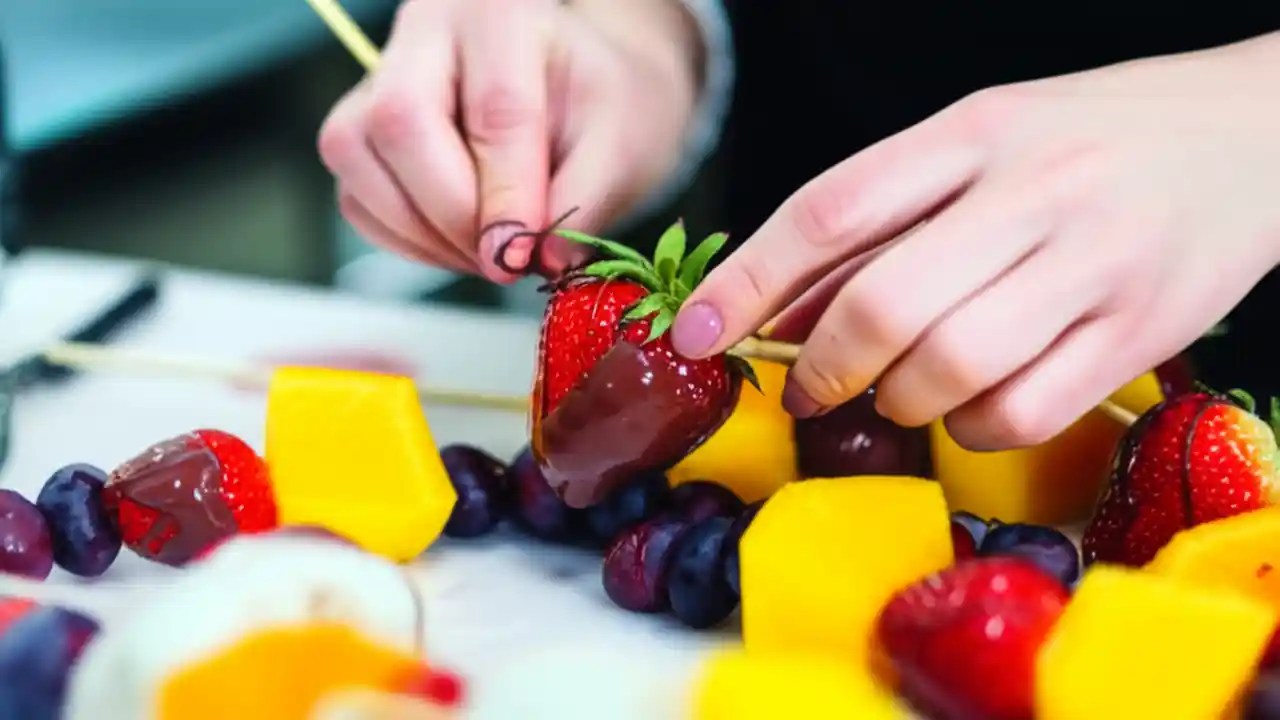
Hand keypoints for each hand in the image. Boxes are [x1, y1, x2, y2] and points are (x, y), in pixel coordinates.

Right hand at [318, 0, 701, 281]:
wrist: (580, 98)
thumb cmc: (603, 111)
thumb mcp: (623, 149)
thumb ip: (581, 204)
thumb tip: (526, 258)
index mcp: (502, 13)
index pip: (493, 110)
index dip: (505, 196)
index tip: (521, 257)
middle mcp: (425, 30)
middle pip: (400, 123)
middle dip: (454, 214)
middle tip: (507, 259)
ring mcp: (377, 78)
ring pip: (360, 163)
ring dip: (427, 234)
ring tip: (491, 250)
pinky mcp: (356, 133)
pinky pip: (358, 200)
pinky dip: (409, 241)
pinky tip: (461, 242)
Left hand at [671, 33, 1279, 449]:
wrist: (1255, 131)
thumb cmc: (1090, 141)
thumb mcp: (980, 145)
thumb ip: (882, 224)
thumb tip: (771, 316)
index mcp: (975, 130)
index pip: (830, 210)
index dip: (745, 282)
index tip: (692, 335)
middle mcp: (1034, 192)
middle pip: (884, 304)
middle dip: (822, 367)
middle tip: (805, 389)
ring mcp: (1094, 264)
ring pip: (950, 368)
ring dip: (896, 401)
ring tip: (896, 391)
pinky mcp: (1140, 333)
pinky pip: (1023, 412)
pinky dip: (971, 428)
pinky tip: (968, 406)